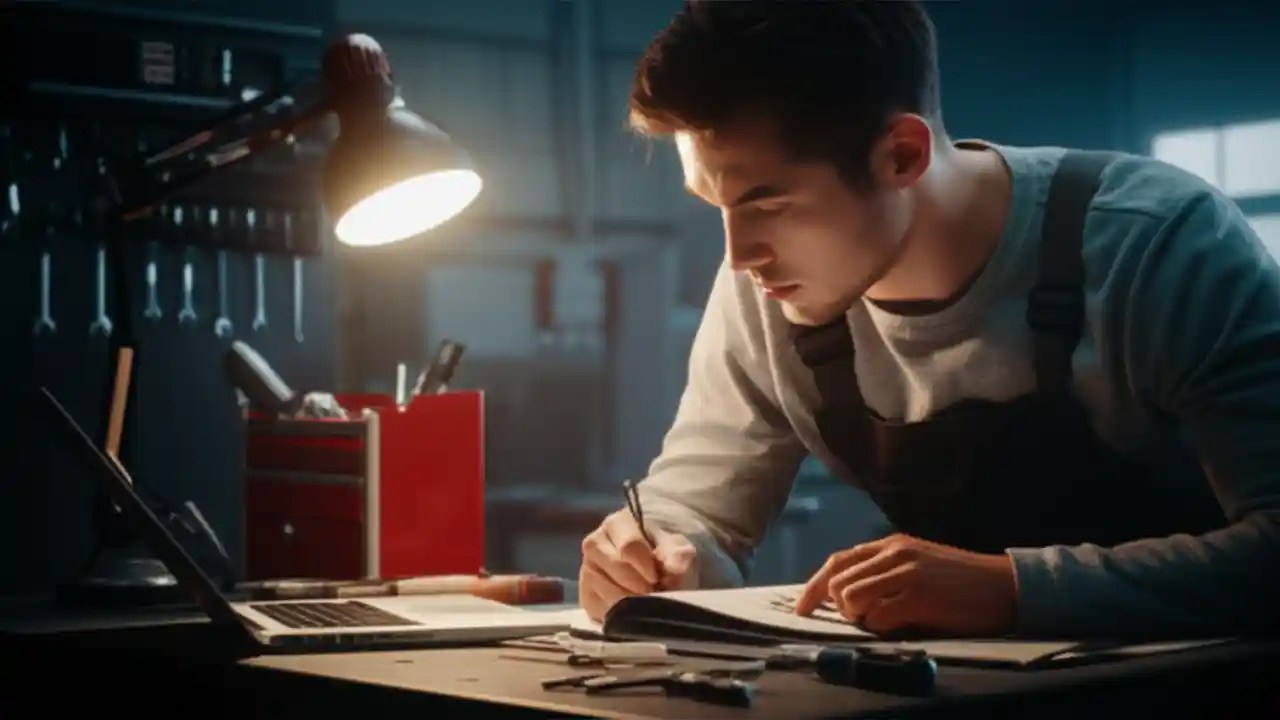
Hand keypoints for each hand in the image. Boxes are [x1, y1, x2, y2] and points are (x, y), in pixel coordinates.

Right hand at [579, 509, 696, 621]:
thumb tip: (675, 569)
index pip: (628, 546)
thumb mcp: (677, 549)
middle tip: (654, 592)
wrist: (654, 571)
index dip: (646, 565)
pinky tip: (633, 611)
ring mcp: (587, 571)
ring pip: (608, 592)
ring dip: (632, 602)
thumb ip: (678, 555)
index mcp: (617, 524)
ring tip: (646, 602)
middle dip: (640, 585)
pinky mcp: (586, 597)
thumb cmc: (664, 554)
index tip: (658, 577)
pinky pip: (601, 610)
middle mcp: (594, 544)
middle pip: (616, 568)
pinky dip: (621, 615)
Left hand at [793, 533, 1016, 636]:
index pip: (838, 561)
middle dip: (837, 607)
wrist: (1005, 587)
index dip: (815, 586)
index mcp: (891, 545)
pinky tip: (898, 626)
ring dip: (858, 617)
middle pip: (838, 580)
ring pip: (851, 598)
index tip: (801, 608)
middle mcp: (894, 553)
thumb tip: (848, 597)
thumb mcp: (919, 565)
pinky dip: (879, 627)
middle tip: (858, 620)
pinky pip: (877, 617)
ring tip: (883, 621)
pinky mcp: (918, 595)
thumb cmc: (962, 583)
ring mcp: (905, 573)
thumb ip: (886, 573)